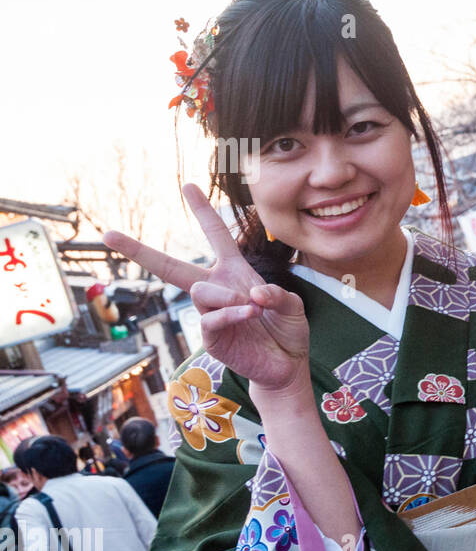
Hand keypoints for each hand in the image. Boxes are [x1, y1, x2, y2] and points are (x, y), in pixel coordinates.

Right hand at [103, 184, 309, 393]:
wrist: (287, 364)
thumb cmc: (287, 330)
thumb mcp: (293, 305)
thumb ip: (278, 295)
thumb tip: (253, 295)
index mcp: (234, 272)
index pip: (216, 236)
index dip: (203, 212)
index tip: (188, 186)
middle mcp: (217, 289)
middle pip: (170, 266)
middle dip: (139, 251)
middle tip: (108, 235)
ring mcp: (210, 313)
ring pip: (198, 291)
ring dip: (227, 297)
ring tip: (252, 309)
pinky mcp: (211, 337)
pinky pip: (210, 319)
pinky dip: (231, 314)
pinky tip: (248, 315)